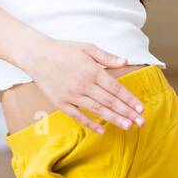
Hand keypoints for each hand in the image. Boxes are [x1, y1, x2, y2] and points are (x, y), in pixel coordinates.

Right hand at [22, 38, 146, 132]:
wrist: (37, 55)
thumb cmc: (64, 50)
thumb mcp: (87, 47)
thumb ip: (107, 57)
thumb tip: (125, 62)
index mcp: (93, 71)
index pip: (116, 88)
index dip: (129, 99)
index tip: (141, 108)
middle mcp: (84, 84)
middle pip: (110, 101)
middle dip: (127, 112)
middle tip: (141, 123)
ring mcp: (72, 95)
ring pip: (97, 110)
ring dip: (114, 119)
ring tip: (128, 127)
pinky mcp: (61, 102)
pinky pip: (78, 116)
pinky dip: (90, 123)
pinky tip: (102, 130)